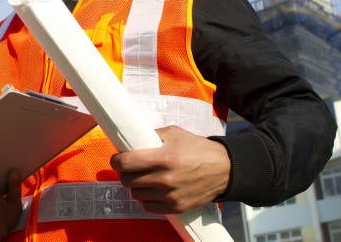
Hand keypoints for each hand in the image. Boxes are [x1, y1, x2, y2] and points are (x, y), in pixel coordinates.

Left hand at [110, 125, 230, 213]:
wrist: (223, 169)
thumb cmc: (198, 148)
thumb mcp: (174, 133)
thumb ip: (152, 135)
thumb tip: (132, 139)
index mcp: (164, 157)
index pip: (127, 163)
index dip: (117, 161)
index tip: (117, 159)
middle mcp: (166, 178)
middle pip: (128, 180)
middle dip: (125, 173)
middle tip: (129, 168)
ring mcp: (171, 195)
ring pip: (137, 194)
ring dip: (135, 186)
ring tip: (142, 177)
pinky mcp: (176, 207)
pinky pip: (149, 207)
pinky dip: (146, 199)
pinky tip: (151, 190)